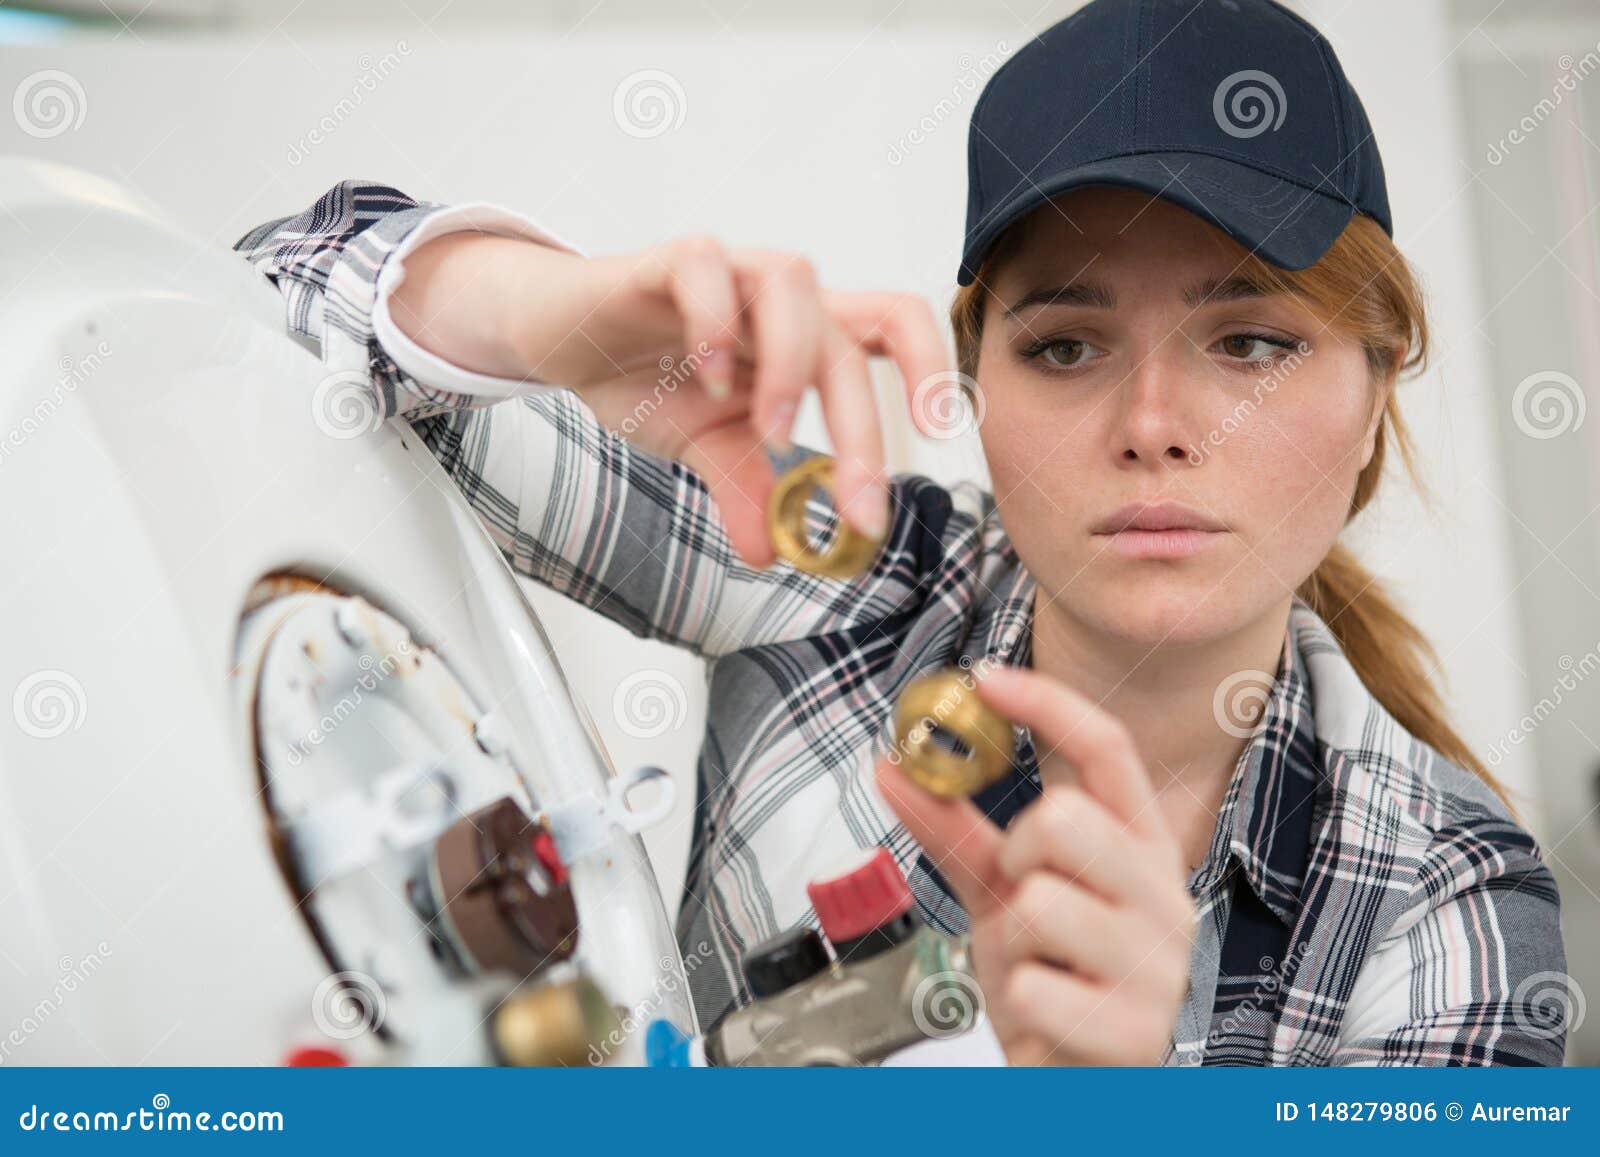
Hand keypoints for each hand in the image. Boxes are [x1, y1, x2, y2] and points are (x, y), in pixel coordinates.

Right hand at [391, 231, 951, 567]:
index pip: (895, 326)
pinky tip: (708, 377)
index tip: (940, 438)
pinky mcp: (665, 262)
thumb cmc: (644, 372)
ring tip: (771, 434)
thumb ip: (745, 490)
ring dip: (793, 367)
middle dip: (862, 431)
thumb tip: (769, 555)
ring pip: (795, 282)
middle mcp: (778, 301)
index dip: (932, 369)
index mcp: (804, 337)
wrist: (560, 335)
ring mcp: (727, 274)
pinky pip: (706, 266)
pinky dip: (715, 322)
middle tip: (853, 508)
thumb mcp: (705, 447)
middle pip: (852, 338)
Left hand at [877, 665, 1195, 1064]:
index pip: (1110, 750)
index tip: (985, 678)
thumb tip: (892, 766)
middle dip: (1017, 856)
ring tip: (1034, 966)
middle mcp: (1164, 896)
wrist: (1079, 1080)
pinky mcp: (1135, 1032)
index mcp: (1140, 848)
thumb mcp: (1001, 891)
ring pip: (1042, 904)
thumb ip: (956, 829)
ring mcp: (1157, 966)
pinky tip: (1047, 1014)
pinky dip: (1018, 1002)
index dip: (1048, 705)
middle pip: (1066, 818)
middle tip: (1022, 895)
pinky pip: (1034, 987)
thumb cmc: (1052, 975)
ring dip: (1011, 941)